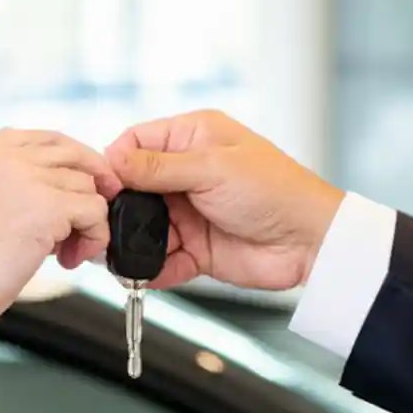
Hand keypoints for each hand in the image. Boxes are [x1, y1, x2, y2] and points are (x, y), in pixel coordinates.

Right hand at [0, 128, 119, 330]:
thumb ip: (13, 186)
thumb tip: (62, 193)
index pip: (47, 139)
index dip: (76, 160)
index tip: (88, 182)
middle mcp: (5, 157)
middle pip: (73, 155)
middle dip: (94, 182)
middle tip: (95, 215)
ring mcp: (27, 178)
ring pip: (87, 186)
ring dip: (87, 223)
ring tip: (65, 252)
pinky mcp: (47, 206)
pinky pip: (94, 211)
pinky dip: (94, 236)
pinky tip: (70, 259)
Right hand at [104, 110, 342, 290]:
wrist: (310, 242)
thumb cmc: (276, 190)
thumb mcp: (212, 168)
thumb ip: (159, 168)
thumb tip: (113, 162)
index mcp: (193, 138)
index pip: (136, 142)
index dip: (115, 163)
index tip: (104, 185)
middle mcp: (187, 173)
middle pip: (133, 188)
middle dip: (117, 207)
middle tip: (102, 224)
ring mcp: (190, 213)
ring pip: (143, 227)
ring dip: (130, 242)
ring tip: (117, 255)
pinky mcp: (196, 249)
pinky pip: (162, 260)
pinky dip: (150, 269)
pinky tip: (142, 274)